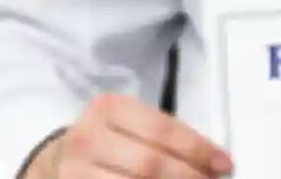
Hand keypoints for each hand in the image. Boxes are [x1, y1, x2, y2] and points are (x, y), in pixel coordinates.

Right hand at [25, 94, 232, 178]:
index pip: (162, 130)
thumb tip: (212, 160)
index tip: (224, 164)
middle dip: (188, 176)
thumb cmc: (108, 139)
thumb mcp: (129, 123)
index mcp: (109, 108)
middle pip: (149, 164)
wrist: (56, 160)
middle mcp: (88, 138)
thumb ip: (164, 136)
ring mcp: (76, 172)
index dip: (197, 149)